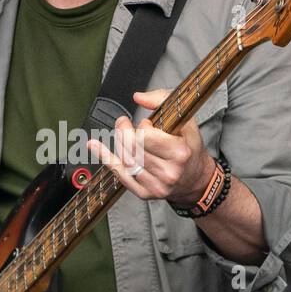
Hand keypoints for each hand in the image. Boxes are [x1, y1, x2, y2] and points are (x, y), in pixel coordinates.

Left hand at [85, 88, 214, 204]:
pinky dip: (105, 159)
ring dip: (118, 142)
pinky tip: (94, 146)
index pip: (146, 136)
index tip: (147, 124)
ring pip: (125, 161)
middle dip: (123, 131)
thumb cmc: (190, 149)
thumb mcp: (186, 121)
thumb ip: (163, 101)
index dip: (142, 126)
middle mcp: (168, 172)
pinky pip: (120, 175)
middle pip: (133, 148)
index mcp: (179, 153)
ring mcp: (156, 186)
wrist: (197, 180)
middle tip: (123, 123)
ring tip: (120, 133)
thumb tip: (138, 98)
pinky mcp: (145, 194)